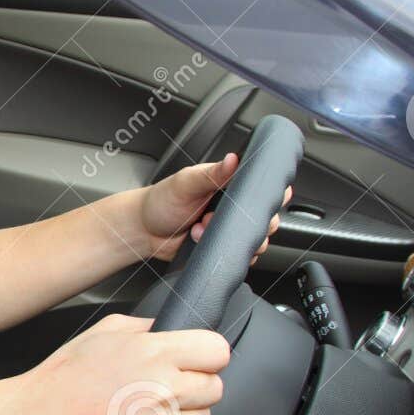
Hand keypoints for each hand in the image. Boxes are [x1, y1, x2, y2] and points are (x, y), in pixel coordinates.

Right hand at [6, 313, 230, 414]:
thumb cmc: (61, 379)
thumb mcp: (100, 334)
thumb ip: (143, 328)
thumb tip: (170, 330)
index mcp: (151, 353)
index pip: (218, 351)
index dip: (205, 355)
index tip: (193, 361)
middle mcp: (161, 391)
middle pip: (215, 388)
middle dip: (194, 386)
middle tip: (161, 388)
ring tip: (144, 412)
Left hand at [138, 153, 291, 261]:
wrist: (143, 231)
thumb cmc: (161, 201)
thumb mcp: (186, 182)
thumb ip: (212, 173)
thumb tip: (233, 159)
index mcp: (230, 184)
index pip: (263, 187)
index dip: (270, 195)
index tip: (257, 200)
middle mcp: (234, 207)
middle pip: (266, 218)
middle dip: (245, 222)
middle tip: (212, 216)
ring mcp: (229, 229)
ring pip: (254, 240)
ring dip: (229, 237)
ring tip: (200, 228)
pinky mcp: (222, 247)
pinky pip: (238, 255)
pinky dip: (224, 252)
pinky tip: (200, 241)